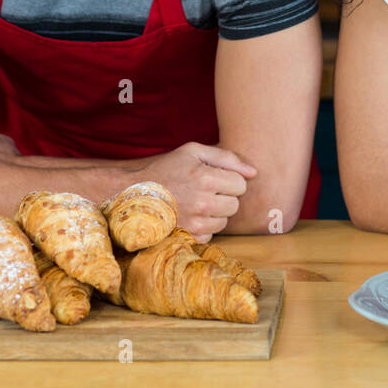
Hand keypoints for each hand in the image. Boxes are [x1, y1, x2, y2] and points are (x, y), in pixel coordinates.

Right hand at [140, 142, 257, 242]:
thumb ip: (227, 158)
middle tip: (205, 190)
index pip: (241, 184)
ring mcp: (196, 222)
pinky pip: (212, 233)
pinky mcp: (189, 236)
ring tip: (196, 202)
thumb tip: (254, 172)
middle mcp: (203, 202)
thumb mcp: (193, 152)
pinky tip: (190, 215)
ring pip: (225, 221)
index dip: (230, 180)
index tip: (214, 178)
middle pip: (235, 204)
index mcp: (206, 177)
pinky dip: (205, 226)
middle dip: (225, 197)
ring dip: (215, 212)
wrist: (134, 193)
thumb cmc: (166, 169)